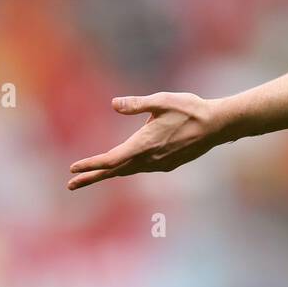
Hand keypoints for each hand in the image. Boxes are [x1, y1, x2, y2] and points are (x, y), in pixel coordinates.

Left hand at [67, 92, 225, 190]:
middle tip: (71, 184)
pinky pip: (141, 168)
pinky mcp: (168, 163)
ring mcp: (159, 164)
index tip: (73, 169)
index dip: (90, 164)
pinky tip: (124, 165)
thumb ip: (136, 104)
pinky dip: (126, 169)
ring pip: (128, 171)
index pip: (111, 159)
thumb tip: (114, 104)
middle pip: (115, 171)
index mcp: (144, 144)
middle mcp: (149, 159)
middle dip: (92, 177)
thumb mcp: (161, 101)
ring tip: (92, 176)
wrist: (216, 125)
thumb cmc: (189, 109)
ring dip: (109, 174)